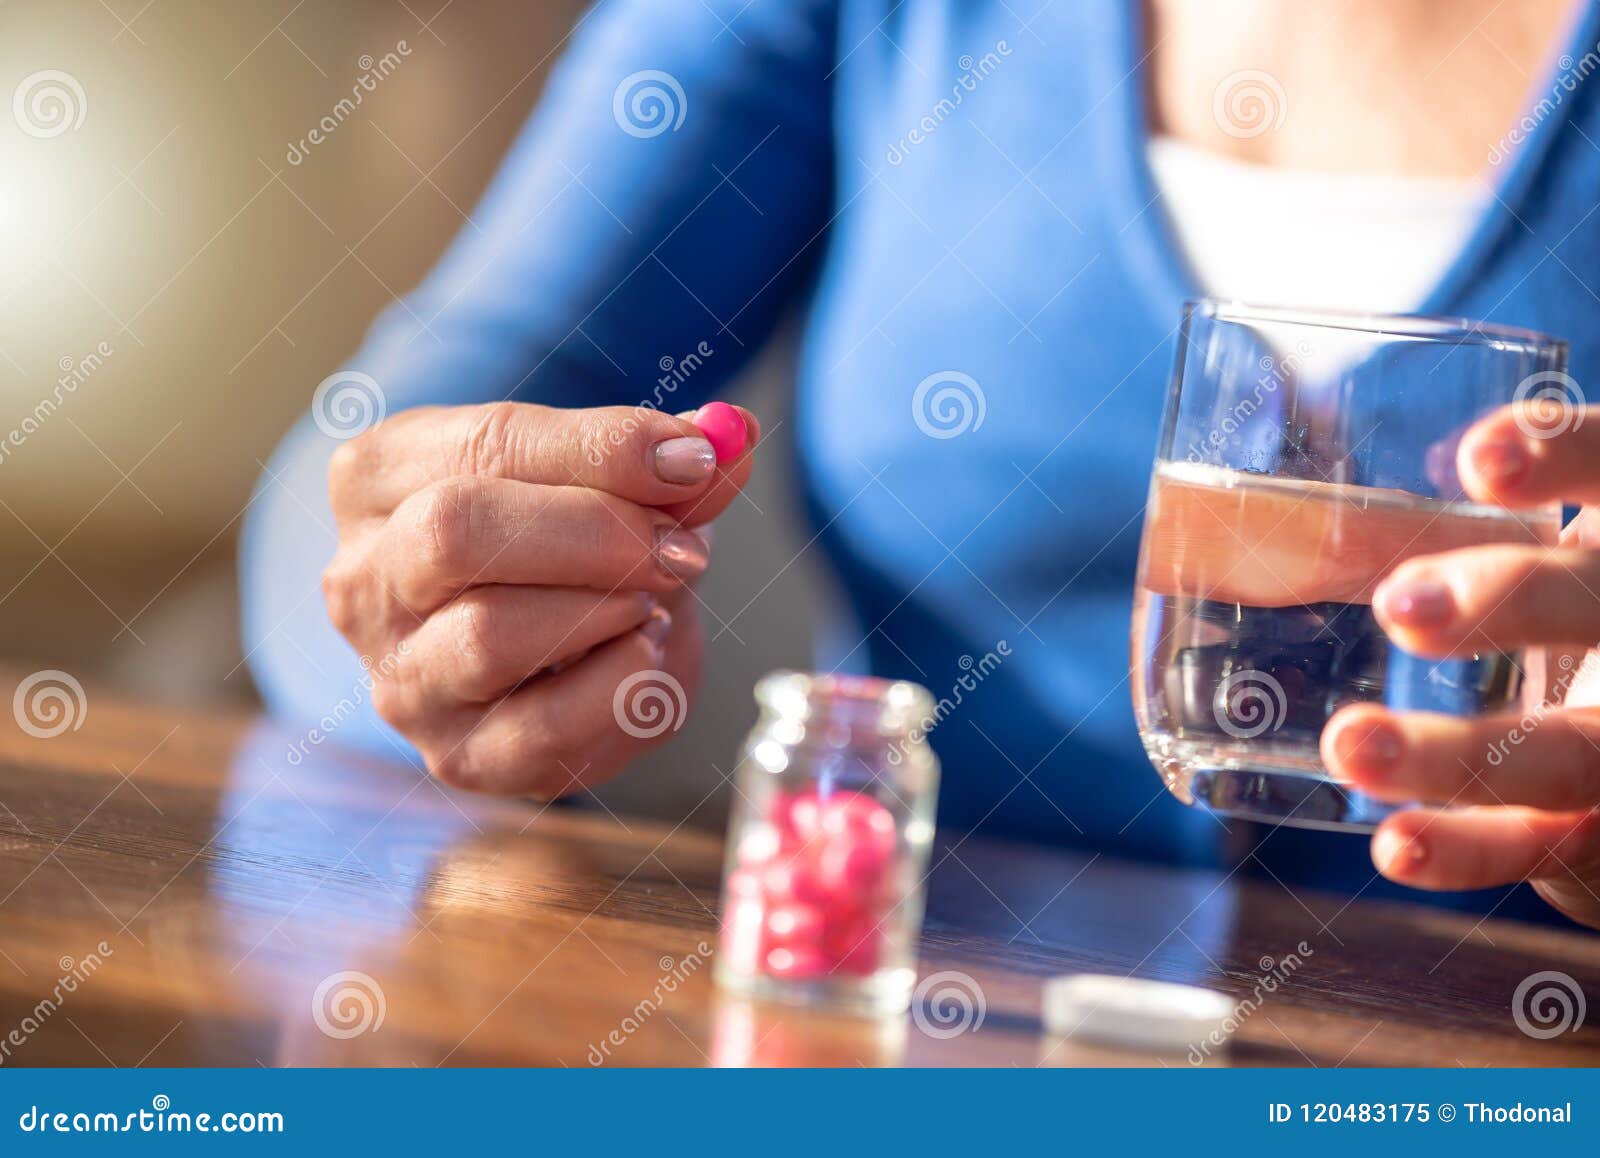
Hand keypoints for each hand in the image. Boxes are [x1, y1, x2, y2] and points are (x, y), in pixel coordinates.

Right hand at [320, 400, 757, 796]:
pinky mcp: (458, 757)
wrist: (558, 652)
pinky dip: (619, 687)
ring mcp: (402, 677)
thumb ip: (663, 460)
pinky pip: (541, 728)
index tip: (696, 458)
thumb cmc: (566, 543)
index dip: (605, 450)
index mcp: (380, 477)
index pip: (488, 443)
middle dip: (595, 534)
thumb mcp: (609, 482)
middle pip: (456, 531)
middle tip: (681, 546)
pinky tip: (646, 655)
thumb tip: (730, 437)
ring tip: (654, 601)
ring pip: (488, 635)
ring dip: (603, 612)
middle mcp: (364, 579)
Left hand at [1322, 402, 1599, 928]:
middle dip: (1507, 601)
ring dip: (1455, 754)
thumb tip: (1211, 518)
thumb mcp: (1502, 554)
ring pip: (1571, 752)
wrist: (1597, 772)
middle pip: (1597, 606)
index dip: (1562, 456)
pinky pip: (1542, 846)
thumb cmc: (1521, 621)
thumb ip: (1401, 532)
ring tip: (1348, 744)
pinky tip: (1395, 848)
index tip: (1475, 462)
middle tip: (1395, 607)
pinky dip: (1467, 850)